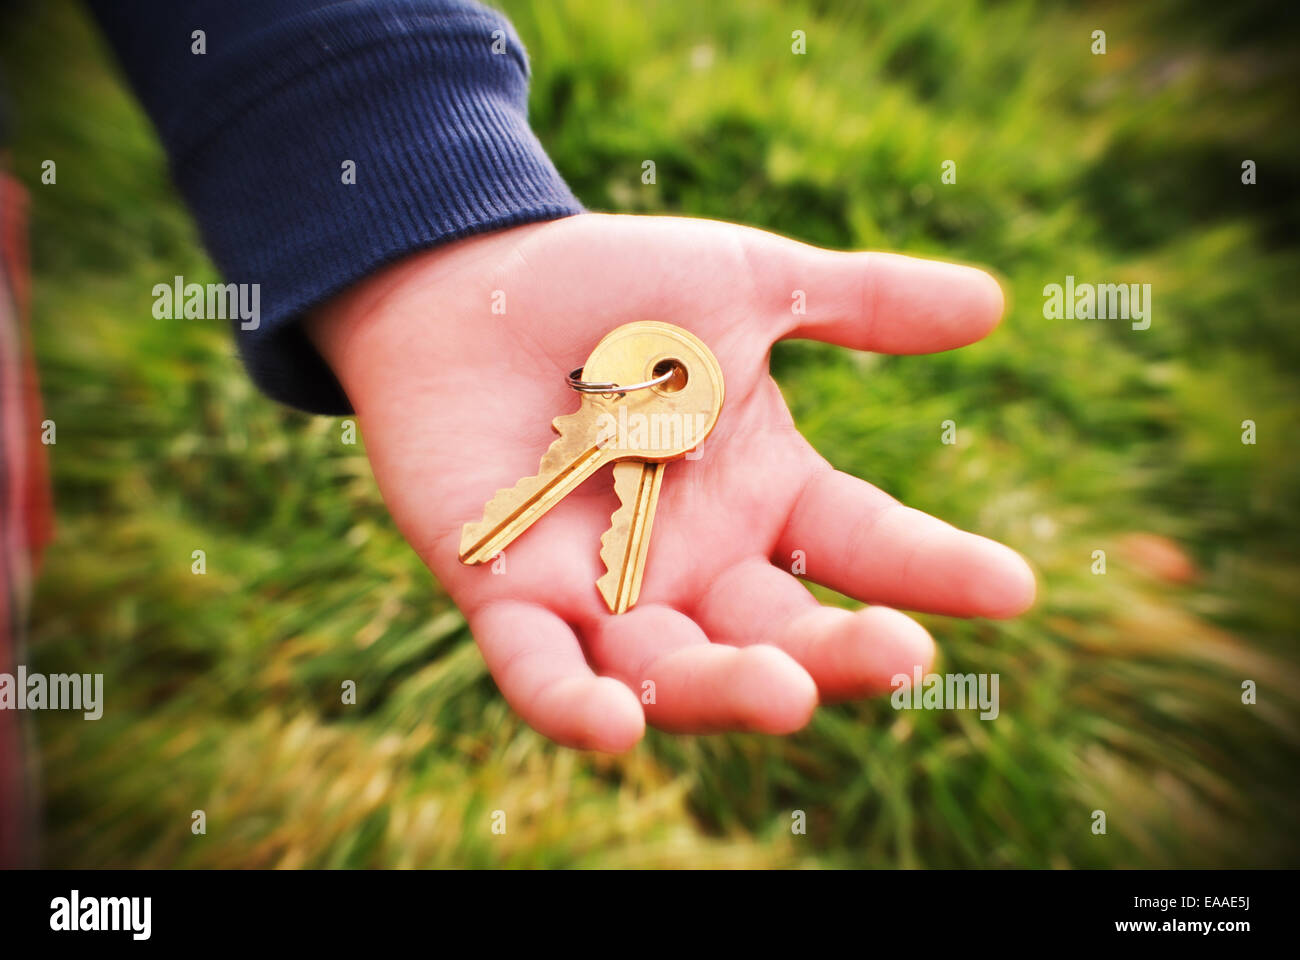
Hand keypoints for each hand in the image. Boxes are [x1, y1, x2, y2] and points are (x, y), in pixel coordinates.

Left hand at [307, 213, 1034, 751]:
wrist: (464, 284)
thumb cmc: (610, 287)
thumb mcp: (748, 286)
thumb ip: (860, 303)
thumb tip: (993, 303)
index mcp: (766, 496)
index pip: (865, 545)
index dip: (935, 569)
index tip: (1014, 588)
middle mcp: (697, 563)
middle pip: (781, 629)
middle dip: (839, 650)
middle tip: (899, 654)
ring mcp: (603, 590)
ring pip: (676, 669)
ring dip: (729, 691)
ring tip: (789, 694)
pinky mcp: (505, 597)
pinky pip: (539, 672)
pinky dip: (573, 705)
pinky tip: (617, 726)